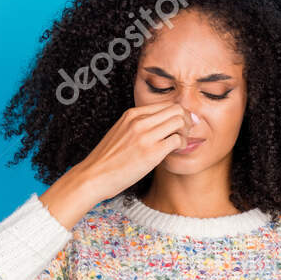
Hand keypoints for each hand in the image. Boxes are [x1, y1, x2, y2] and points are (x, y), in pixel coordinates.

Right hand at [40, 101, 195, 226]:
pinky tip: (175, 153)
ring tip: (179, 144)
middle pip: (176, 109)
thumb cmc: (108, 159)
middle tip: (183, 135)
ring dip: (185, 133)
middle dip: (186, 121)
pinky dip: (182, 146)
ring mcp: (145, 136)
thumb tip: (159, 127)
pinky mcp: (151, 152)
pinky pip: (178, 140)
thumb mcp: (121, 133)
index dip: (177, 115)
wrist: (94, 175)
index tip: (178, 128)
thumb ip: (138, 126)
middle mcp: (139, 121)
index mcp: (132, 114)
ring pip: (180, 121)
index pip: (166, 104)